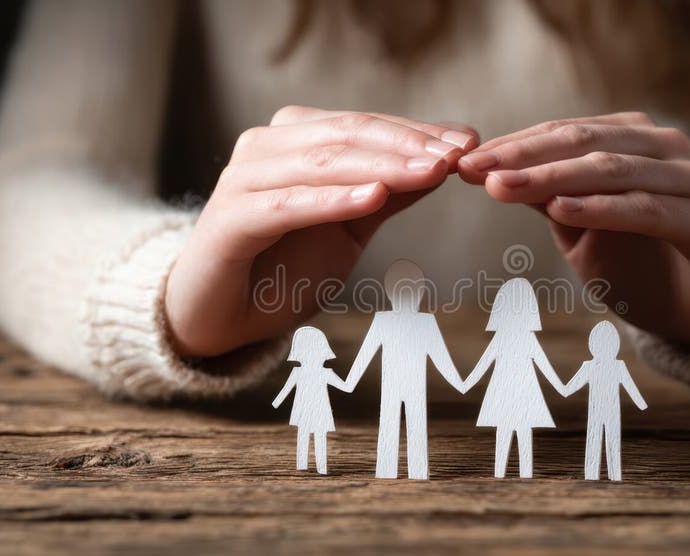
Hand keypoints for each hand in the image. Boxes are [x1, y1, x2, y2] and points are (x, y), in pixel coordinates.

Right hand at [166, 106, 478, 356]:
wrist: (220, 317)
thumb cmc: (283, 268)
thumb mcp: (350, 227)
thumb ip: (389, 191)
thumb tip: (445, 161)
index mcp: (293, 139)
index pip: (364, 126)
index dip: (417, 132)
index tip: (468, 141)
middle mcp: (265, 147)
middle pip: (347, 136)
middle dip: (407, 145)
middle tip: (456, 155)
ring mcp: (243, 179)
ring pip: (322, 163)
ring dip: (381, 166)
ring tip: (431, 170)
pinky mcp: (230, 218)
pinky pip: (288, 204)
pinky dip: (331, 199)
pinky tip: (373, 196)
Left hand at [459, 112, 689, 356]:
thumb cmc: (645, 263)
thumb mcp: (585, 230)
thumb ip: (552, 199)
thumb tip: (495, 174)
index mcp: (633, 140)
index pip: (562, 134)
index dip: (511, 147)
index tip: (462, 164)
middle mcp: (664, 148)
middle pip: (582, 141)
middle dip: (521, 156)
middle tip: (473, 170)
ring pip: (611, 170)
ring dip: (551, 178)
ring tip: (501, 188)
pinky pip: (647, 209)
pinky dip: (602, 208)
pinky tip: (562, 210)